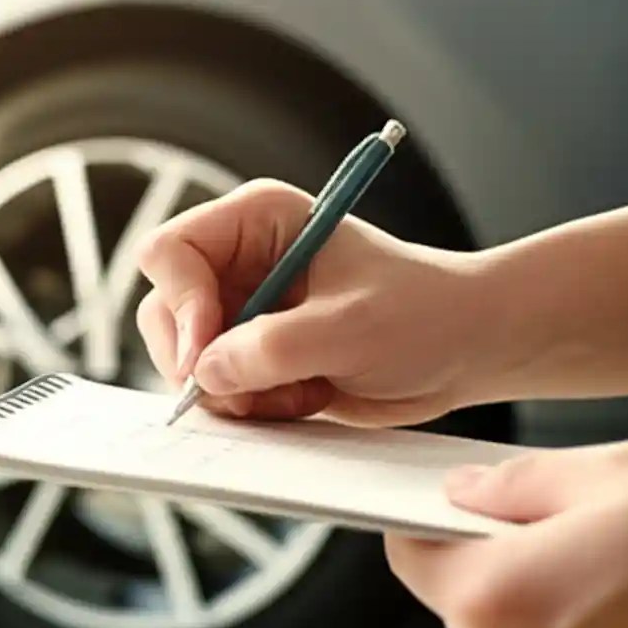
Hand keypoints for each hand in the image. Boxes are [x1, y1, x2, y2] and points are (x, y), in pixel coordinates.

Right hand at [136, 178, 487, 424]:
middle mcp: (238, 261)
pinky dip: (251, 407)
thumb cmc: (425, 313)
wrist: (465, 348)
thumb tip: (205, 373)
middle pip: (163, 312)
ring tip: (297, 391)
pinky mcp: (252, 355)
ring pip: (185, 359)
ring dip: (232, 392)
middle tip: (249, 392)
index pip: (171, 253)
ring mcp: (242, 310)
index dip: (180, 306)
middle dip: (201, 362)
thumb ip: (271, 349)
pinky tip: (303, 398)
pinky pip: (217, 390)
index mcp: (257, 220)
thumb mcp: (350, 329)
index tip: (205, 353)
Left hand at [388, 438, 627, 627]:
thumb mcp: (622, 473)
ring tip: (624, 581)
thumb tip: (467, 489)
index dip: (431, 524)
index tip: (454, 510)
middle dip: (502, 564)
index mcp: (500, 597)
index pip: (412, 555)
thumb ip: (520, 482)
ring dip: (547, 608)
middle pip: (464, 603)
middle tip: (571, 535)